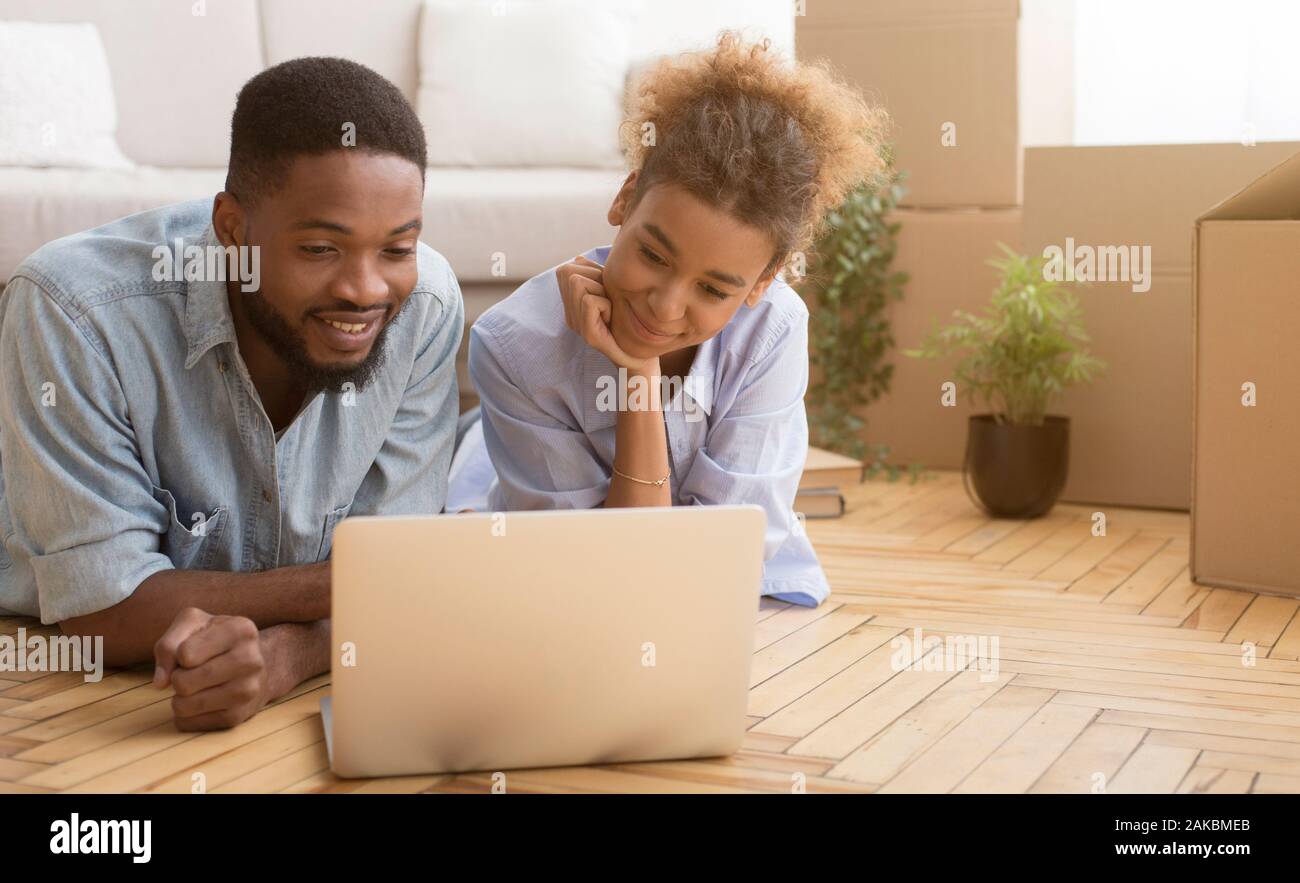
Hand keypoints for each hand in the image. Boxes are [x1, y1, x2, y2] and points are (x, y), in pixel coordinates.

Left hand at [153, 607, 275, 730]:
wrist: (260, 664)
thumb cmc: (217, 640)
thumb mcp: (194, 624)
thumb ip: (169, 644)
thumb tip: (160, 682)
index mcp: (240, 631)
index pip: (184, 653)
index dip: (178, 654)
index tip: (192, 652)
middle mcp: (250, 661)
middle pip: (182, 682)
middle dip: (177, 678)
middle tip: (190, 672)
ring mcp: (247, 691)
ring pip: (184, 706)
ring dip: (179, 698)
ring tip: (194, 687)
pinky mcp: (238, 716)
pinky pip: (189, 723)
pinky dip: (186, 714)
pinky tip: (201, 701)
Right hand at [556, 255, 645, 370]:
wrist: (642, 357)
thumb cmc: (630, 322)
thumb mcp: (612, 291)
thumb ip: (595, 275)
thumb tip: (579, 259)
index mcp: (572, 303)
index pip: (567, 270)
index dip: (590, 273)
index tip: (605, 291)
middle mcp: (570, 314)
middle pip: (569, 272)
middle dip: (594, 279)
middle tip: (608, 300)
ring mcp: (576, 325)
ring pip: (578, 283)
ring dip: (600, 291)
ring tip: (610, 309)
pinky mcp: (588, 335)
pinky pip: (590, 301)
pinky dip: (605, 304)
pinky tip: (611, 317)